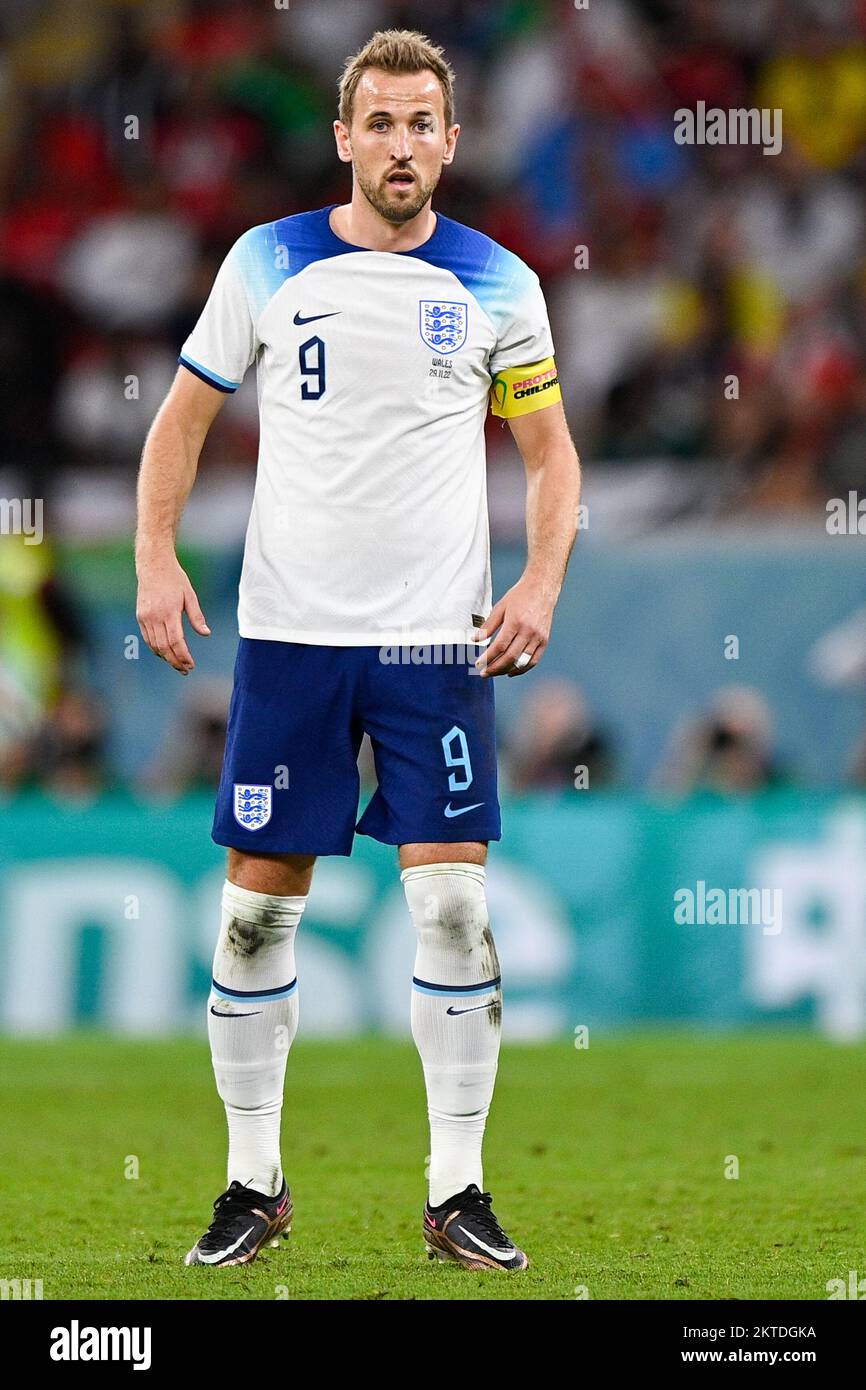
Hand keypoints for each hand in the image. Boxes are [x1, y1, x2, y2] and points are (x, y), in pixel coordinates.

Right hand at [135, 552, 209, 673]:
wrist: (153, 565)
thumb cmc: (175, 579)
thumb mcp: (189, 595)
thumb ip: (197, 616)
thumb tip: (206, 634)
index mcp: (169, 612)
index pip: (176, 641)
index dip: (183, 656)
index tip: (191, 665)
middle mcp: (155, 616)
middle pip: (164, 647)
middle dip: (175, 661)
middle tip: (185, 670)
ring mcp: (145, 617)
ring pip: (154, 645)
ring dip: (165, 657)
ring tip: (177, 664)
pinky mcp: (140, 616)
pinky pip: (147, 638)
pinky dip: (156, 648)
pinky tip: (165, 653)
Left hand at [475, 576, 554, 676]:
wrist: (542, 588)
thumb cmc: (520, 596)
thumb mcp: (500, 607)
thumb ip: (488, 625)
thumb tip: (474, 640)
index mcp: (515, 622)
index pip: (500, 646)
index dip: (488, 658)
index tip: (478, 664)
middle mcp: (528, 631)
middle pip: (510, 657)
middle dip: (495, 668)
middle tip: (484, 673)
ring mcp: (538, 637)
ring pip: (522, 662)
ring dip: (507, 670)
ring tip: (495, 672)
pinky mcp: (544, 640)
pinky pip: (533, 660)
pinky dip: (522, 669)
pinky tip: (511, 671)